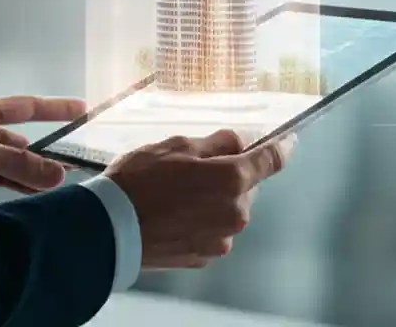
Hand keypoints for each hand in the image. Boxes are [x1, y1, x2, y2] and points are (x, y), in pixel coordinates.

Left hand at [0, 96, 84, 228]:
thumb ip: (19, 164)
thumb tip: (58, 174)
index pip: (25, 106)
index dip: (55, 108)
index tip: (82, 109)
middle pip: (23, 140)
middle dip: (49, 152)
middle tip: (79, 162)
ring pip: (15, 162)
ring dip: (35, 172)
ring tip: (63, 183)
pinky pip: (3, 179)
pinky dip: (20, 185)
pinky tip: (38, 194)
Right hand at [105, 129, 295, 268]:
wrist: (109, 229)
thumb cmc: (139, 181)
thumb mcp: (176, 146)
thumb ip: (216, 143)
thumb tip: (239, 142)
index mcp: (232, 180)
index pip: (273, 159)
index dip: (282, 146)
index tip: (287, 140)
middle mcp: (235, 213)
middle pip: (246, 186)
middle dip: (229, 174)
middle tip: (195, 167)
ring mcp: (221, 238)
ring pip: (228, 209)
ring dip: (214, 199)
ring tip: (176, 194)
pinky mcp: (204, 256)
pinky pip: (212, 230)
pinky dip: (201, 220)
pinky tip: (174, 214)